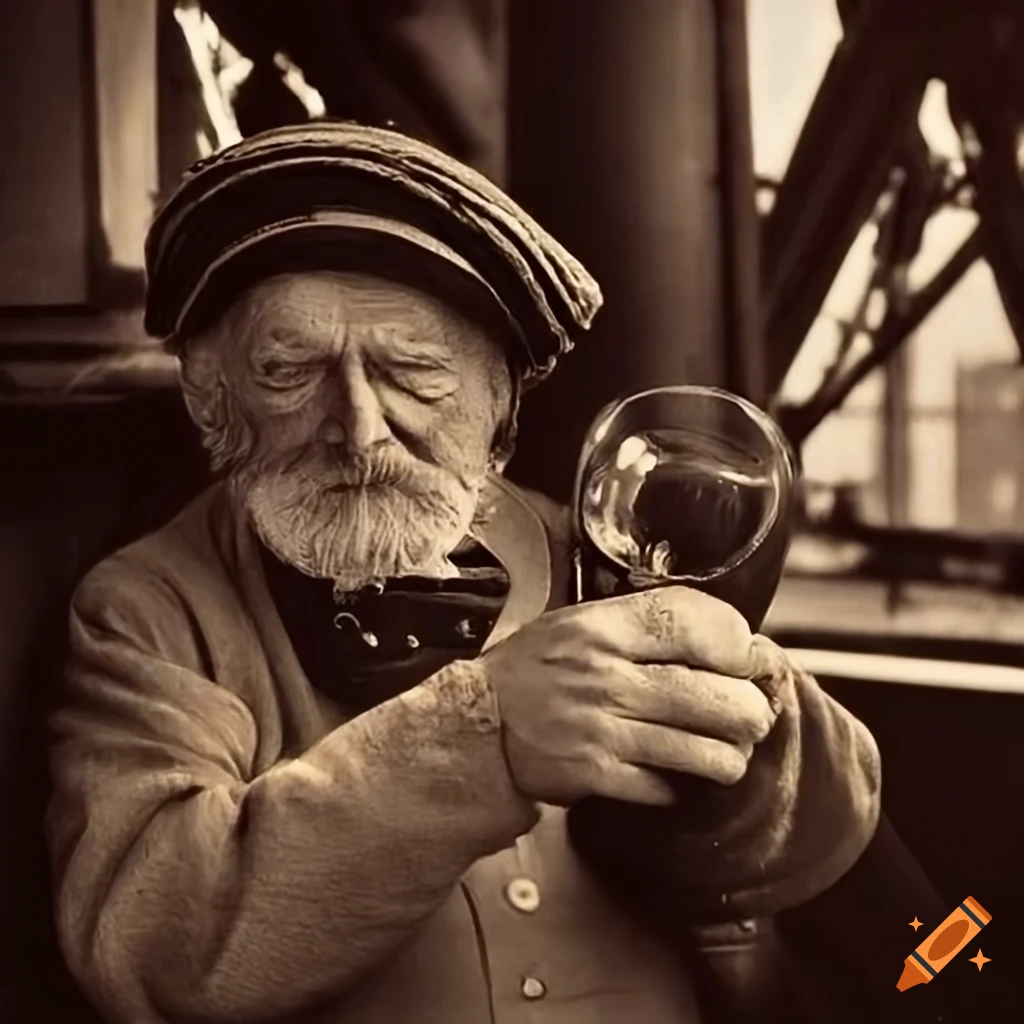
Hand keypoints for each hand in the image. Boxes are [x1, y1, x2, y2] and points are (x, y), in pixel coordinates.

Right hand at [480, 586, 778, 807]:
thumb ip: (641, 626)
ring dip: (728, 757)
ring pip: (701, 751)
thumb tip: (721, 643)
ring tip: (729, 753)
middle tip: (752, 715)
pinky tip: (672, 776)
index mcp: (602, 629)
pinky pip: (664, 788)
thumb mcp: (578, 623)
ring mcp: (602, 728)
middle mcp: (606, 676)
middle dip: (749, 712)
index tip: (744, 659)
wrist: (477, 721)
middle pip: (714, 696)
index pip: (693, 624)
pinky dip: (677, 786)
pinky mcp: (594, 773)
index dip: (735, 645)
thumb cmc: (532, 669)